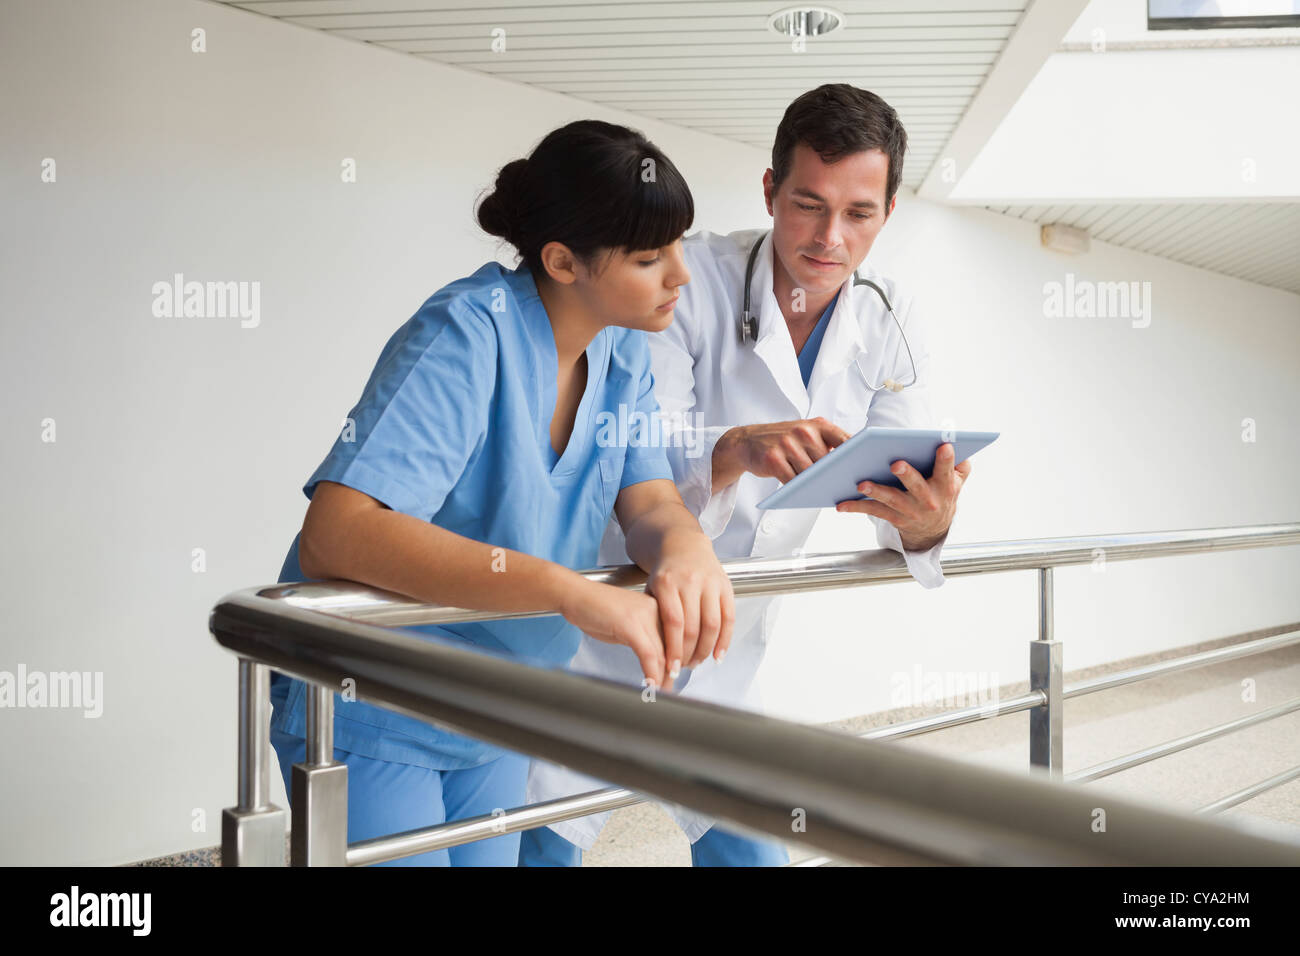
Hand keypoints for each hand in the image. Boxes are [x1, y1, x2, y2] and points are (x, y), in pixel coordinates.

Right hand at [559, 579, 670, 689]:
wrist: (574, 595)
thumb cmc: (596, 610)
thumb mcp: (627, 625)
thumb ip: (643, 638)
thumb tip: (656, 661)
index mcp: (657, 607)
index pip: (675, 639)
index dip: (676, 661)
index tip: (672, 678)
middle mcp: (655, 609)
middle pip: (671, 647)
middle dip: (670, 673)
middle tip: (668, 690)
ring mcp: (643, 616)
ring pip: (661, 653)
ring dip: (661, 677)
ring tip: (660, 692)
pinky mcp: (630, 625)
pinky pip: (647, 654)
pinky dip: (650, 673)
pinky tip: (650, 685)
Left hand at [644, 534, 735, 678]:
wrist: (683, 544)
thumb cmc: (666, 572)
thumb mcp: (652, 589)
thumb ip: (655, 615)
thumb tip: (655, 652)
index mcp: (667, 583)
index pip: (673, 622)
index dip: (674, 648)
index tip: (672, 667)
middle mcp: (690, 581)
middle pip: (693, 626)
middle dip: (689, 653)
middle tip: (684, 668)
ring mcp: (710, 583)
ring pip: (712, 624)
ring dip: (706, 649)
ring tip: (698, 662)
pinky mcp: (725, 585)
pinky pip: (729, 617)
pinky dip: (725, 639)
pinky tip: (718, 654)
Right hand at [718, 417, 851, 485]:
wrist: (747, 441)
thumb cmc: (783, 440)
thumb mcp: (806, 433)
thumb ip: (827, 444)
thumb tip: (851, 467)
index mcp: (817, 424)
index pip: (845, 439)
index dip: (857, 455)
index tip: (866, 468)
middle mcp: (803, 431)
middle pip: (827, 462)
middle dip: (833, 476)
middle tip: (840, 487)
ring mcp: (787, 444)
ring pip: (809, 474)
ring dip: (814, 485)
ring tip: (819, 491)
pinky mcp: (773, 459)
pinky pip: (792, 480)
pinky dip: (796, 488)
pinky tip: (798, 490)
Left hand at [835, 443, 969, 549]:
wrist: (933, 529)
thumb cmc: (941, 494)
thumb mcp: (957, 481)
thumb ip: (959, 463)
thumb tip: (955, 442)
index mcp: (945, 486)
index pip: (946, 470)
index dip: (946, 459)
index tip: (943, 446)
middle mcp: (928, 500)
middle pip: (917, 486)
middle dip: (907, 475)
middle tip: (896, 464)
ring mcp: (910, 510)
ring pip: (892, 500)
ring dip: (876, 491)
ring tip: (862, 484)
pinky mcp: (894, 518)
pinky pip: (874, 511)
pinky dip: (856, 507)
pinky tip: (841, 504)